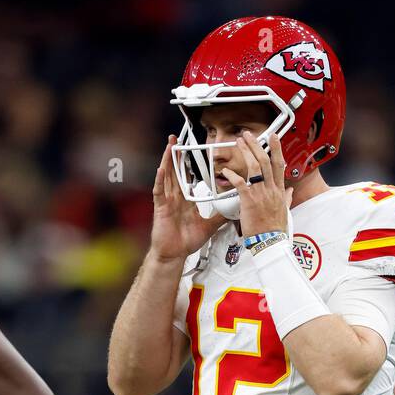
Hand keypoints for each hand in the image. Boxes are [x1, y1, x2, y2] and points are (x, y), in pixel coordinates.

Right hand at [150, 136, 224, 261]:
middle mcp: (175, 198)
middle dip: (176, 155)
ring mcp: (167, 201)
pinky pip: (159, 192)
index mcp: (185, 200)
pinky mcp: (161, 208)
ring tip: (170, 146)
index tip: (192, 151)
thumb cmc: (187, 241)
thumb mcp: (209, 225)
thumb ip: (220, 216)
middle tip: (177, 139)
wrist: (175, 255)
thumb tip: (234, 210)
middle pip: (175, 171)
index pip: (187, 177)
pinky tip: (161, 169)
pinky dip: (159, 180)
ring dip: (167, 160)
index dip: (188, 164)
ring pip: (167, 176)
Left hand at [221, 131, 291, 237]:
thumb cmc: (276, 229)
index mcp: (279, 190)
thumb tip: (291, 192)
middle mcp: (271, 189)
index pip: (278, 164)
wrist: (271, 242)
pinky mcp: (249, 201)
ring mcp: (260, 194)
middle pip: (265, 161)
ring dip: (245, 152)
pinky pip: (240, 184)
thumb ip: (287, 199)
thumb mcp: (285, 211)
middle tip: (248, 135)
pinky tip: (226, 171)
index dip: (276, 148)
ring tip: (239, 143)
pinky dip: (232, 175)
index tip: (273, 136)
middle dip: (256, 145)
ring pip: (254, 167)